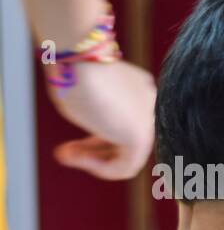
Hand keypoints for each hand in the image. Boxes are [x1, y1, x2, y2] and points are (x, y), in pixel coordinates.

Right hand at [47, 58, 155, 179]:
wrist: (79, 60)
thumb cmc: (74, 71)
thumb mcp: (87, 93)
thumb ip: (98, 113)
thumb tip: (96, 130)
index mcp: (141, 93)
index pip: (124, 126)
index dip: (97, 140)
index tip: (73, 143)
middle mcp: (152, 108)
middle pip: (126, 142)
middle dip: (93, 151)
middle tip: (65, 153)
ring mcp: (150, 124)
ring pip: (127, 156)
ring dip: (94, 162)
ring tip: (65, 156)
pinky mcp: (141, 137)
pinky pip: (125, 167)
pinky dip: (101, 168)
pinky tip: (81, 160)